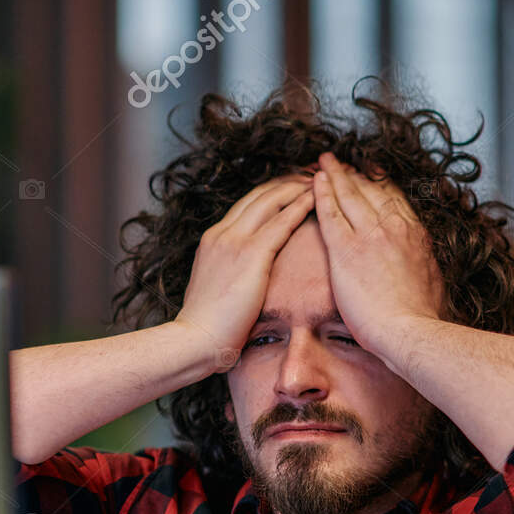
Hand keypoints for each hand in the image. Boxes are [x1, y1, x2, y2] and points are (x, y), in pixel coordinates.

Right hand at [176, 172, 314, 371]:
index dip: (271, 192)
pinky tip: (315, 199)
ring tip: (318, 180)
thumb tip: (245, 277)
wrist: (195, 339)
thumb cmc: (208, 326)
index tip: (290, 186)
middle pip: (259, 194)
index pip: (246, 204)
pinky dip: (299, 207)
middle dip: (286, 181)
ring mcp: (234, 241)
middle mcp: (222, 233)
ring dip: (296, 187)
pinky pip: (281, 222)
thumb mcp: (217, 288)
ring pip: (271, 201)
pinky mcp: (251, 254)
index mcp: (213, 239)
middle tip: (309, 174)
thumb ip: (230, 272)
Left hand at [310, 151, 442, 354]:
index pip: (393, 199)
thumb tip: (424, 265)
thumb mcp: (433, 282)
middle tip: (343, 163)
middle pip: (371, 190)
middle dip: (355, 174)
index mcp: (414, 235)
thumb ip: (423, 264)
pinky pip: (330, 212)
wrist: (410, 331)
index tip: (371, 174)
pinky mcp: (346, 249)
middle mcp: (393, 228)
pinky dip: (322, 192)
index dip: (379, 183)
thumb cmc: (423, 318)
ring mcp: (369, 236)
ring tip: (326, 161)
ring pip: (349, 194)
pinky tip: (315, 181)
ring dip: (336, 174)